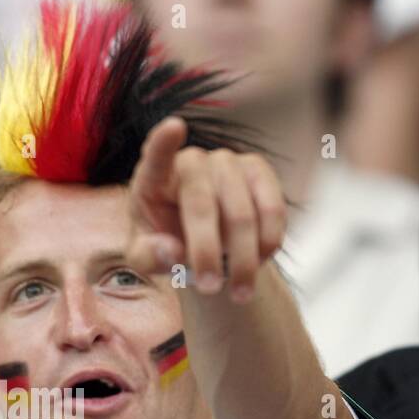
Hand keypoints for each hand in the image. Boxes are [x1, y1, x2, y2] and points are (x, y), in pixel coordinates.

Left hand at [126, 116, 286, 303]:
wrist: (204, 244)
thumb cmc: (166, 245)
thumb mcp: (146, 259)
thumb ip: (148, 256)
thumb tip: (171, 249)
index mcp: (153, 178)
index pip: (155, 156)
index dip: (163, 142)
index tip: (174, 127)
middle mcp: (191, 162)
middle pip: (201, 203)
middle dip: (206, 252)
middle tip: (210, 288)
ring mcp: (227, 162)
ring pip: (241, 212)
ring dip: (243, 258)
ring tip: (239, 291)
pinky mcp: (258, 171)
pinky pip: (272, 207)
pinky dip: (268, 241)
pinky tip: (261, 261)